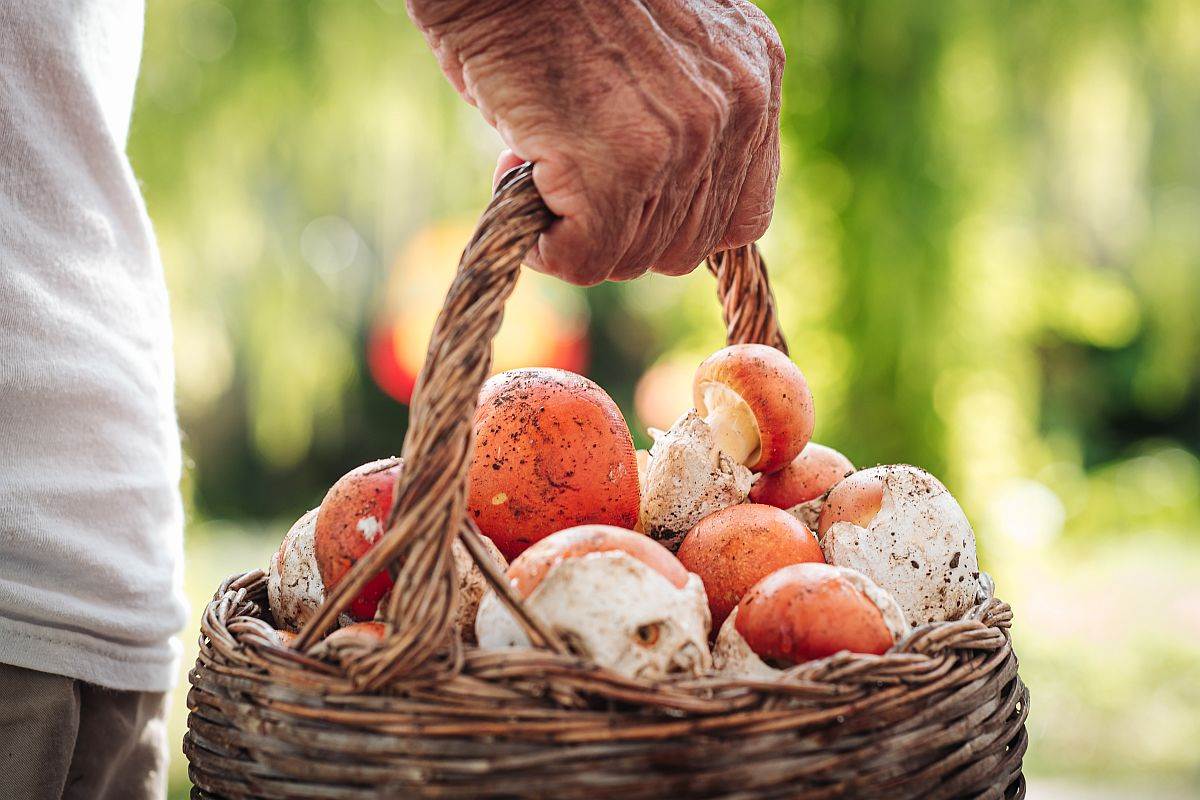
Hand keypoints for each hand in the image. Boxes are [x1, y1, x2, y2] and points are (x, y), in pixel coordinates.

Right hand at [408, 0, 782, 284]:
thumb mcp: (663, 40)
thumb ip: (687, 113)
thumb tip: (652, 201)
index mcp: (754, 78)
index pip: (740, 220)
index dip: (672, 223)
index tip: (623, 193)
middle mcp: (736, 110)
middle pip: (683, 248)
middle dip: (618, 228)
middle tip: (565, 168)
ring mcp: (681, 142)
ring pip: (631, 259)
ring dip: (574, 230)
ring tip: (538, 156)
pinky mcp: (615, 168)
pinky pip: (584, 259)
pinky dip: (543, 244)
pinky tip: (518, 181)